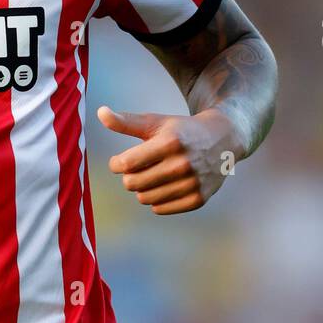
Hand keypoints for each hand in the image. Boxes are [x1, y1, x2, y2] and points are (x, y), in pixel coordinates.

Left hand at [96, 105, 237, 214]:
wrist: (222, 139)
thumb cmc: (181, 130)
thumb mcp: (156, 122)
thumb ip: (126, 122)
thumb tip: (100, 112)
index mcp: (169, 142)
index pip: (125, 164)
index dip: (115, 164)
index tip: (119, 160)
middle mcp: (183, 164)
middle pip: (132, 183)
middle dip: (129, 176)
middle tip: (138, 168)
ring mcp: (192, 183)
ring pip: (144, 198)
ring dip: (142, 189)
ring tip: (152, 176)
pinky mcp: (198, 199)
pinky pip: (160, 209)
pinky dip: (156, 200)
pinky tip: (164, 186)